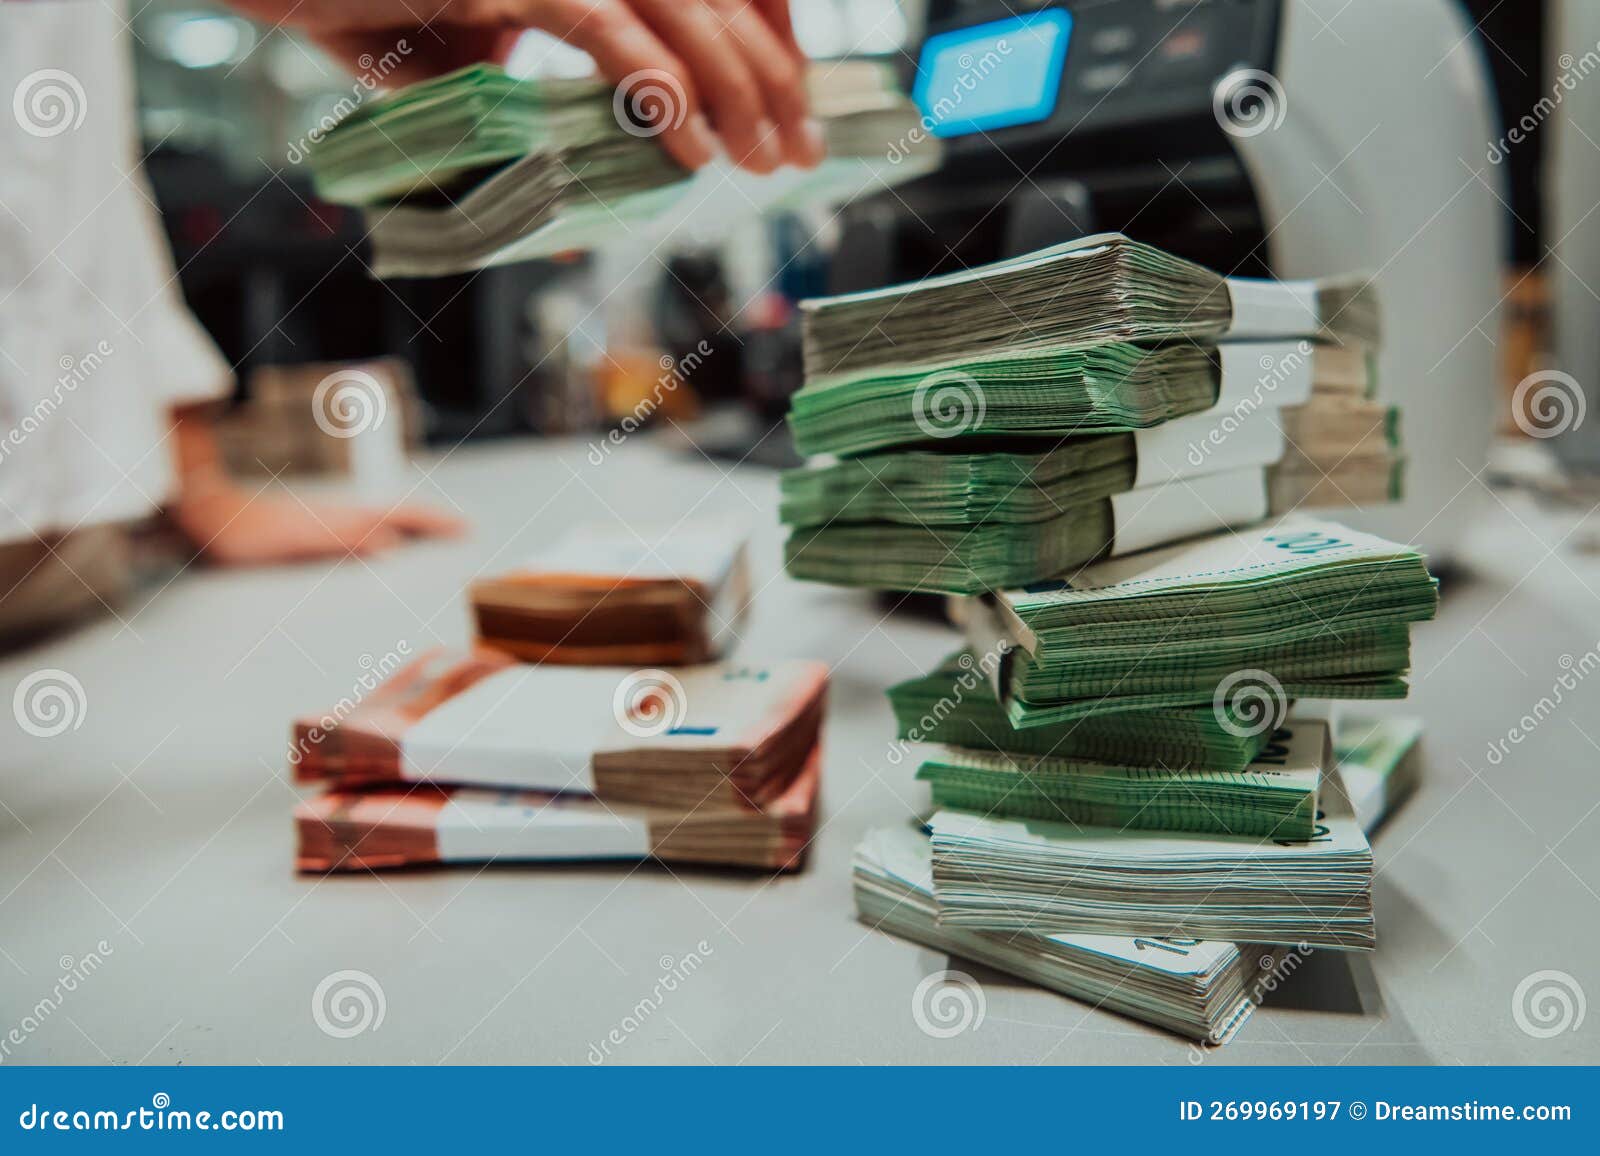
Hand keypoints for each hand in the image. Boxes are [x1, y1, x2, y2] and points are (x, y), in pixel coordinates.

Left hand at [170, 481, 464, 566]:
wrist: (207, 515)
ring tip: (430, 535)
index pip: (402, 516)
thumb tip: (393, 546)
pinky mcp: (311, 528)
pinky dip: (383, 533)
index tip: (466, 528)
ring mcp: (326, 520)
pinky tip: (377, 544)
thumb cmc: (247, 535)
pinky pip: (361, 529)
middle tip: (461, 529)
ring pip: (380, 519)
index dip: (435, 522)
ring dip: (409, 526)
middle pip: (397, 514)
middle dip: (431, 521)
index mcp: (345, 518)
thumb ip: (345, 540)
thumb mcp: (299, 542)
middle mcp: (340, 515)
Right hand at [227, 0, 821, 173]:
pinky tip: (689, 144)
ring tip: (761, 160)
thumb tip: (574, 238)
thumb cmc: (374, 18)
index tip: (795, 106)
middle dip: (772, 76)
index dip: (770, 37)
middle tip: (800, 153)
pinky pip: (604, 22)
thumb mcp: (479, 83)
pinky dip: (656, 83)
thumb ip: (540, 129)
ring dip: (735, 87)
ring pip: (682, 5)